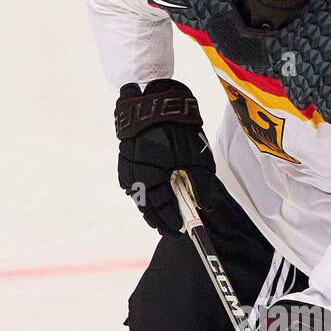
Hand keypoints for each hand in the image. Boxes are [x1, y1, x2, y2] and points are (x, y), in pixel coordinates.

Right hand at [115, 79, 215, 235]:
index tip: (182, 231)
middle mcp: (135, 174)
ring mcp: (127, 166)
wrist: (156, 99)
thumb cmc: (179, 128)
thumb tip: (205, 206)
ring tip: (161, 218)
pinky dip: (141, 192)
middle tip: (172, 230)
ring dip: (150, 208)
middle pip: (146, 206)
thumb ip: (202, 184)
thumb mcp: (198, 157)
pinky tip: (150, 196)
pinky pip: (131, 182)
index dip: (171, 222)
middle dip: (160, 219)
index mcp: (152, 176)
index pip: (161, 208)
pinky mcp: (125, 157)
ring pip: (138, 196)